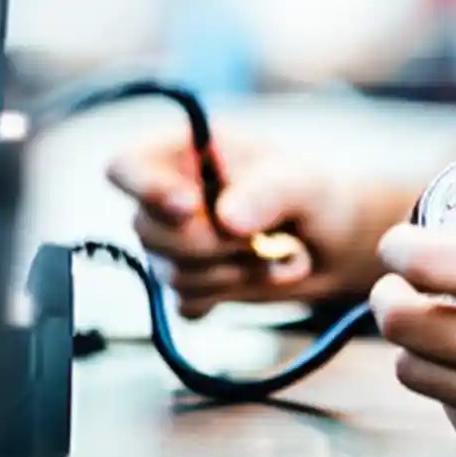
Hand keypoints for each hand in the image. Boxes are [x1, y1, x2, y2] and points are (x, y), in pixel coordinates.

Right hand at [106, 126, 407, 317]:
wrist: (331, 242)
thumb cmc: (311, 194)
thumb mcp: (300, 181)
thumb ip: (267, 192)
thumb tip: (226, 220)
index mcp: (177, 154)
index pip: (124, 167)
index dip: (145, 188)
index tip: (190, 206)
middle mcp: (163, 199)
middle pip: (148, 230)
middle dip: (210, 243)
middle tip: (261, 236)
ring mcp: (170, 246)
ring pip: (172, 273)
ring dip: (234, 270)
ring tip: (278, 252)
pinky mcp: (187, 285)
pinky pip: (188, 302)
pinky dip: (233, 293)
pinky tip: (263, 272)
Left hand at [372, 77, 455, 456]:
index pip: (422, 259)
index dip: (403, 244)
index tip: (409, 241)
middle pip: (397, 317)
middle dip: (400, 291)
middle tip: (418, 280)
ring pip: (408, 366)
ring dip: (420, 340)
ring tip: (455, 319)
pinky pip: (442, 409)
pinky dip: (454, 386)